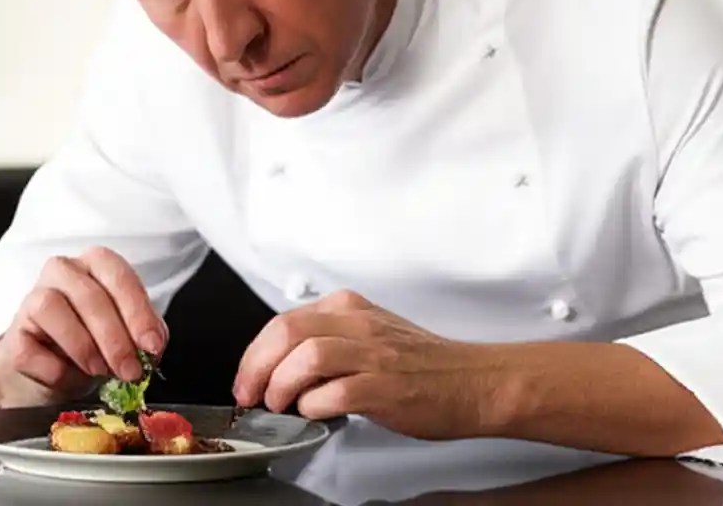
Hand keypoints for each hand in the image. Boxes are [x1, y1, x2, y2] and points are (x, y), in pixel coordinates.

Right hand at [0, 247, 167, 407]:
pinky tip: (69, 377)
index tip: (152, 346)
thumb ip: (144, 334)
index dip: (138, 312)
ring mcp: (33, 298)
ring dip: (83, 346)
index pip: (119, 276)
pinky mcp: (15, 334)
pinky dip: (55, 369)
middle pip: (89, 295)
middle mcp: (63, 271)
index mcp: (97, 264)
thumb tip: (151, 347)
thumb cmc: (96, 341)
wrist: (52, 370)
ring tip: (100, 371)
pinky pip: (30, 348)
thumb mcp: (129, 333)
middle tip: (129, 371)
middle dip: (115, 338)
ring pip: (52, 308)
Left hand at [232, 290, 502, 439]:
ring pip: (307, 356)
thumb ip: (327, 341)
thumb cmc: (423, 366)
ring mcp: (375, 355)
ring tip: (281, 405)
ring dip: (282, 385)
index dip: (254, 354)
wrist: (476, 381)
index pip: (283, 321)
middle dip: (257, 367)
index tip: (247, 379)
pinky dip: (315, 405)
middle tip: (252, 394)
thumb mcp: (369, 335)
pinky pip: (337, 392)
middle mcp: (360, 325)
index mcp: (350, 309)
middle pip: (287, 332)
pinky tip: (316, 413)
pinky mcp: (388, 387)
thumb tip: (279, 367)